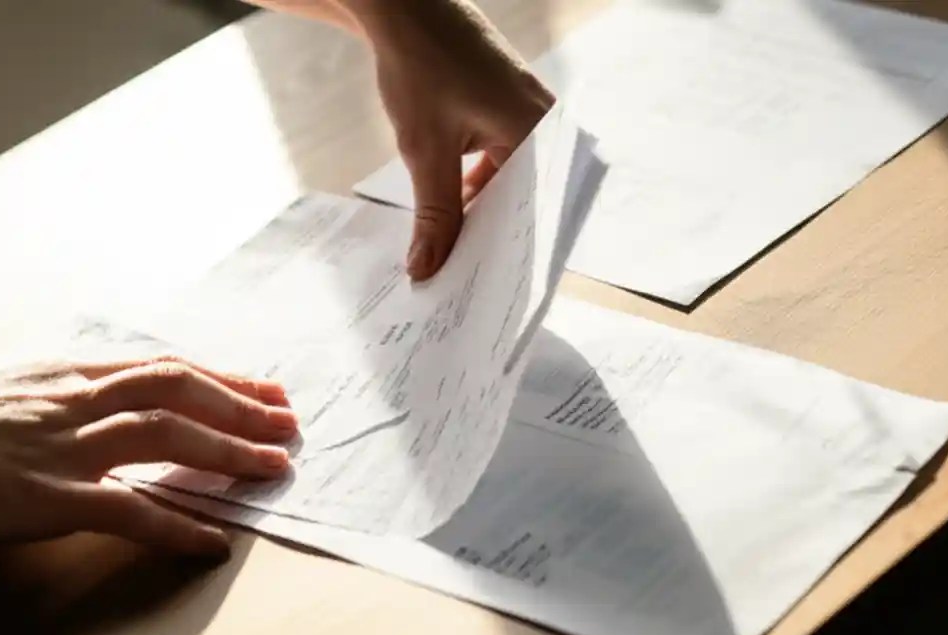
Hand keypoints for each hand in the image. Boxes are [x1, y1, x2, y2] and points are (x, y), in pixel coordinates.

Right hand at [0, 358, 298, 558]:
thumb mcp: (14, 386)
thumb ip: (69, 391)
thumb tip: (117, 400)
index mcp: (68, 371)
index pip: (165, 367)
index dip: (225, 377)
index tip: (269, 387)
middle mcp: (74, 398)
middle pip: (179, 390)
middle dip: (243, 406)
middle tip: (291, 424)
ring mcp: (61, 445)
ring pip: (165, 436)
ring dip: (228, 451)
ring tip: (274, 468)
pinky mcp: (42, 495)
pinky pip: (127, 509)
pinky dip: (177, 525)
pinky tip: (212, 540)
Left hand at [358, 0, 554, 278]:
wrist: (403, 9)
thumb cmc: (420, 66)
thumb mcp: (424, 151)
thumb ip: (434, 216)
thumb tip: (427, 271)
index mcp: (537, 131)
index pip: (541, 209)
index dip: (519, 254)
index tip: (498, 294)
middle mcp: (544, 124)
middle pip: (527, 199)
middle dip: (497, 240)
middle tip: (474, 287)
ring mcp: (527, 115)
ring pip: (512, 182)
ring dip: (484, 215)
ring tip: (462, 259)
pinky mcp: (507, 110)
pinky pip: (502, 163)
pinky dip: (477, 188)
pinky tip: (455, 217)